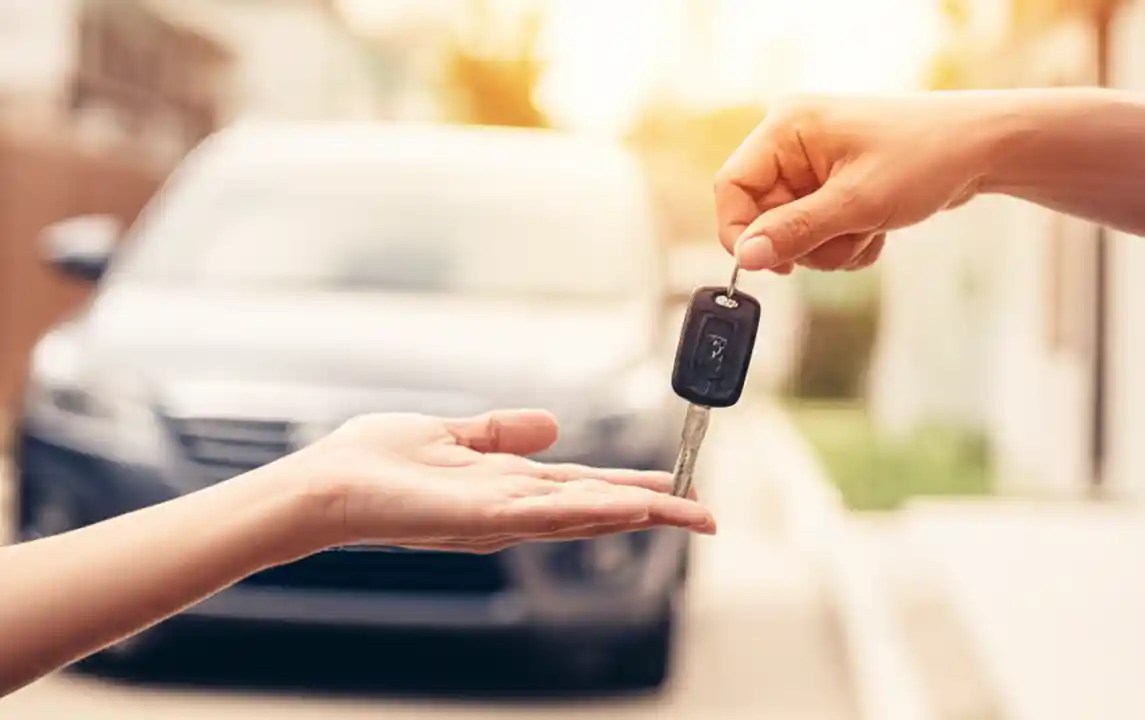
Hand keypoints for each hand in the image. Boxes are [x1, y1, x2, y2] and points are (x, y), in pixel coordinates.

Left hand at [277, 410, 714, 553]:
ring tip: (683, 513)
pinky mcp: (475, 517)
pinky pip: (540, 514)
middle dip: (652, 513)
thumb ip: (501, 431)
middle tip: (707, 516)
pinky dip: (584, 512)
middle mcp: (510, 507)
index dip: (631, 489)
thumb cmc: (373, 461)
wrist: (323, 484)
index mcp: (507, 485)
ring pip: (579, 515)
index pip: (582, 487)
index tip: (675, 488)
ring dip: (633, 514)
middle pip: (595, 508)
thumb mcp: (450, 431)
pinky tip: (621, 508)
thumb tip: (553, 423)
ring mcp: (495, 516)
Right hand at [715, 93, 1007, 272]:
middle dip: (805, 242)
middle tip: (845, 240)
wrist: (982, 149)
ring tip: (871, 229)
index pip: (732, 186)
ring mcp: (814, 165)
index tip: (770, 265)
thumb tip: (747, 258)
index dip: (741, 232)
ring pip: (793, 231)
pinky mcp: (834, 185)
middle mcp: (793, 142)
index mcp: (787, 128)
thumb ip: (795, 232)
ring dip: (831, 246)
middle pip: (764, 215)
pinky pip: (819, 231)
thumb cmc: (925, 158)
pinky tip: (878, 229)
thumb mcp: (856, 203)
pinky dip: (846, 241)